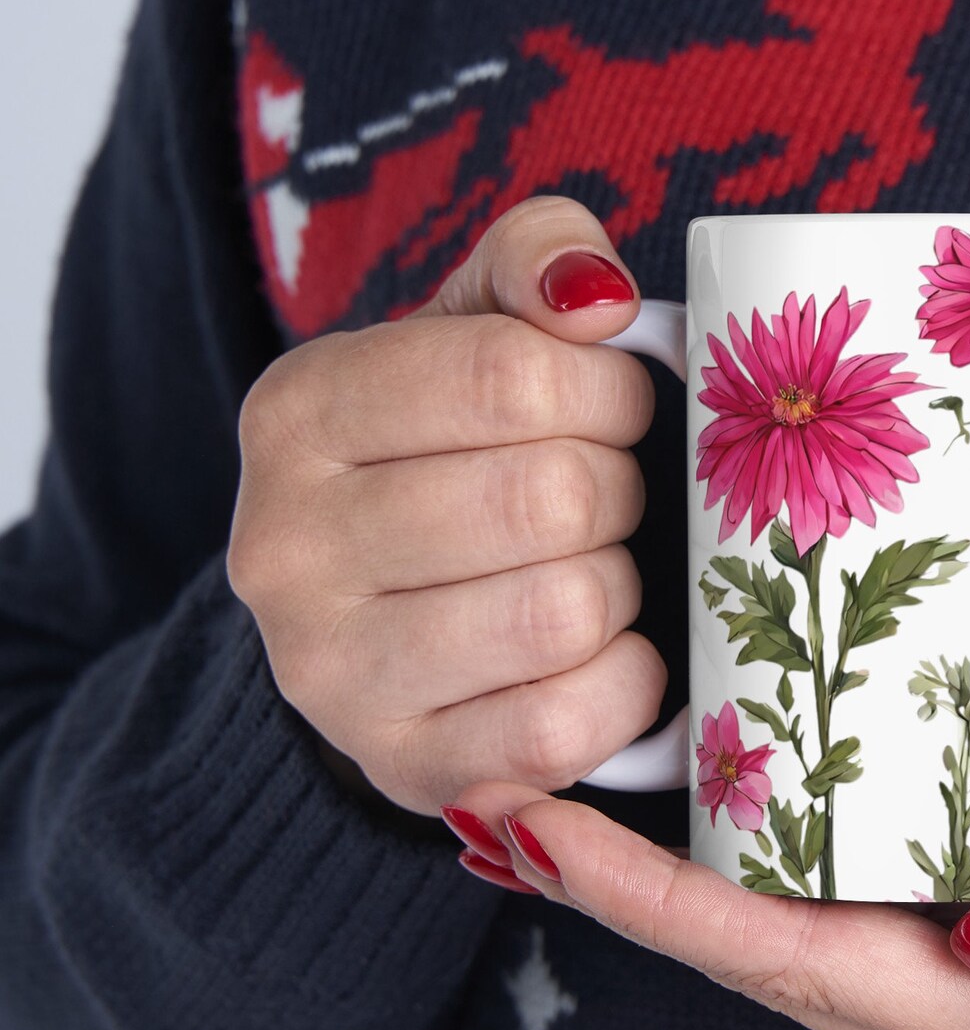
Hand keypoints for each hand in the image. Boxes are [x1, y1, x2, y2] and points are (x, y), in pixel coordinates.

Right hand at [228, 197, 664, 814]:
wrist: (379, 618)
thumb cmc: (450, 456)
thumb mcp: (472, 329)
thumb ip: (535, 262)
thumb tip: (596, 297)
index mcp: (299, 413)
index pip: (511, 376)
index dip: (608, 391)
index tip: (615, 408)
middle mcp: (285, 548)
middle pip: (549, 498)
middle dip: (618, 491)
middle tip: (606, 498)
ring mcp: (332, 675)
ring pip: (563, 613)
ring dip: (618, 588)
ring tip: (592, 571)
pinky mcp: (405, 768)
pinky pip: (564, 727)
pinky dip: (623, 685)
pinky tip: (603, 654)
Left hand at [448, 749, 969, 1029]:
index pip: (799, 968)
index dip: (662, 910)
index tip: (541, 832)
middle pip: (768, 944)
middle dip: (630, 885)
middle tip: (510, 791)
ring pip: (806, 903)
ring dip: (688, 854)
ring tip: (582, 774)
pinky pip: (873, 852)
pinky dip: (784, 818)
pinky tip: (746, 759)